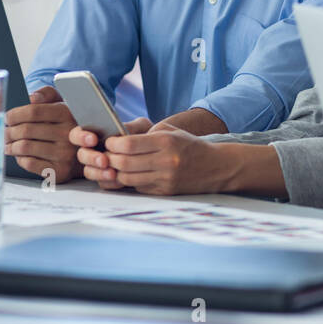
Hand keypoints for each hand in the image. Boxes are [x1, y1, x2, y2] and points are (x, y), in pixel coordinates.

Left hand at [5, 86, 82, 181]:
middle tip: (5, 132)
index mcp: (68, 113)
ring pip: (25, 147)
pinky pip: (30, 163)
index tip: (8, 117)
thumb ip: (47, 94)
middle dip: (9, 131)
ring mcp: (66, 154)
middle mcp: (69, 134)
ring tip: (8, 144)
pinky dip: (20, 159)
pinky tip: (20, 156)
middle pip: (26, 130)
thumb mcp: (62, 103)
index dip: (15, 114)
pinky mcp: (60, 171)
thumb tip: (31, 98)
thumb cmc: (67, 125)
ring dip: (11, 146)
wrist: (87, 152)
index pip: (33, 111)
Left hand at [69, 124, 232, 194]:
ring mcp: (165, 179)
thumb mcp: (171, 131)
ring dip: (116, 172)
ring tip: (115, 166)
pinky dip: (130, 182)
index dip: (112, 144)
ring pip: (127, 178)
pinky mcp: (166, 192)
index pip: (128, 144)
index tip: (109, 142)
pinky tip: (129, 175)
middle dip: (109, 159)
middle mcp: (165, 161)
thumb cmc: (189, 145)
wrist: (216, 166)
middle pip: (124, 163)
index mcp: (166, 141)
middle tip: (106, 155)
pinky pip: (138, 188)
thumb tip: (117, 139)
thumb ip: (146, 134)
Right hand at [71, 116, 152, 188]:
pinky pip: (101, 183)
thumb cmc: (146, 136)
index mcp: (95, 133)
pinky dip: (109, 182)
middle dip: (90, 158)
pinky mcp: (105, 179)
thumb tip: (118, 128)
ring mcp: (97, 166)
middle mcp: (93, 150)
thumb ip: (130, 126)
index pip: (77, 134)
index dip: (81, 137)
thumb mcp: (141, 127)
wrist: (156, 154)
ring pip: (89, 171)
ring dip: (98, 173)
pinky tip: (117, 180)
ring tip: (112, 173)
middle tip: (103, 160)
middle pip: (81, 155)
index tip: (93, 139)